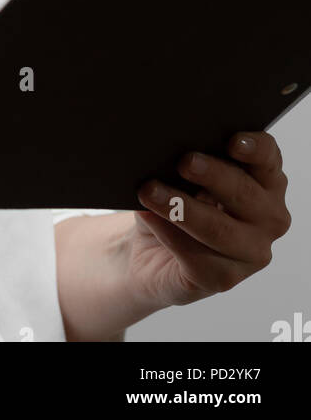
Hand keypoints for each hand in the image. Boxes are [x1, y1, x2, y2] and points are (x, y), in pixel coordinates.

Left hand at [126, 130, 290, 309]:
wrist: (151, 248)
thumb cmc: (176, 199)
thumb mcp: (183, 174)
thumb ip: (190, 161)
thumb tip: (168, 151)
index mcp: (266, 181)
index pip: (268, 157)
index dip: (254, 148)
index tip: (232, 141)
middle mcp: (269, 217)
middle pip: (243, 191)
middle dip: (212, 174)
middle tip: (185, 161)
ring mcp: (252, 253)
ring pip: (219, 228)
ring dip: (181, 207)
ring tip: (150, 191)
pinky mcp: (225, 278)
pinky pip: (197, 257)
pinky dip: (168, 234)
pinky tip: (150, 218)